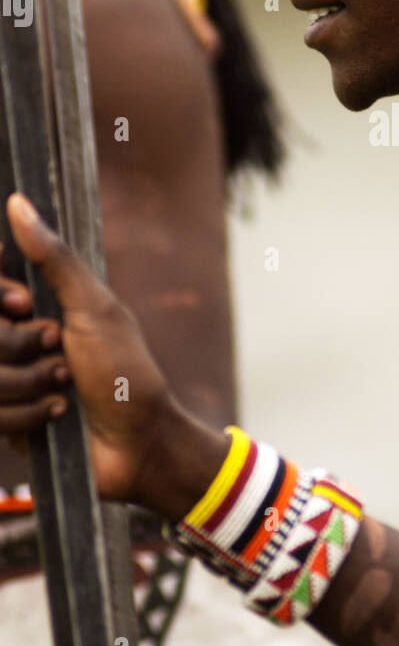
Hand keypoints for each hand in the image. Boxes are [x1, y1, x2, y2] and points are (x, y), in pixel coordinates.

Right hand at [0, 193, 227, 514]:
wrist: (137, 443)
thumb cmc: (125, 370)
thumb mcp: (94, 307)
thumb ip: (54, 258)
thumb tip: (19, 202)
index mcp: (35, 306)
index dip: (0, 296)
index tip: (26, 304)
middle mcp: (16, 339)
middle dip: (21, 346)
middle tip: (60, 352)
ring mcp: (9, 381)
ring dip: (29, 384)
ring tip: (65, 388)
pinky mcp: (6, 422)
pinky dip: (27, 417)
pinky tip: (57, 415)